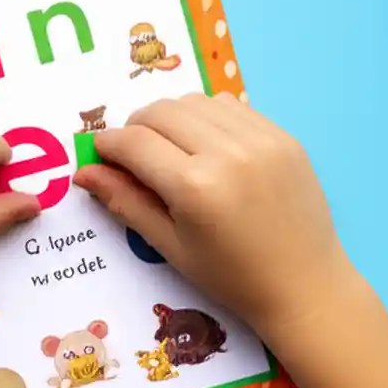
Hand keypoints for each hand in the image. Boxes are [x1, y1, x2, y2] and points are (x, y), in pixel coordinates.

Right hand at [73, 93, 358, 339]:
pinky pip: (231, 106)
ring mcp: (261, 138)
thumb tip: (82, 172)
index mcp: (195, 186)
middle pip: (160, 111)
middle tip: (134, 157)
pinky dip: (207, 118)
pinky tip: (208, 147)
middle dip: (136, 128)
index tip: (100, 155)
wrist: (305, 286)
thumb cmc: (232, 278)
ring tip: (172, 150)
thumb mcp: (170, 246)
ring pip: (194, 101)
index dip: (107, 145)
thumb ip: (126, 202)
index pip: (134, 142)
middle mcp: (228, 152)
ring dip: (171, 118)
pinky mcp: (283, 135)